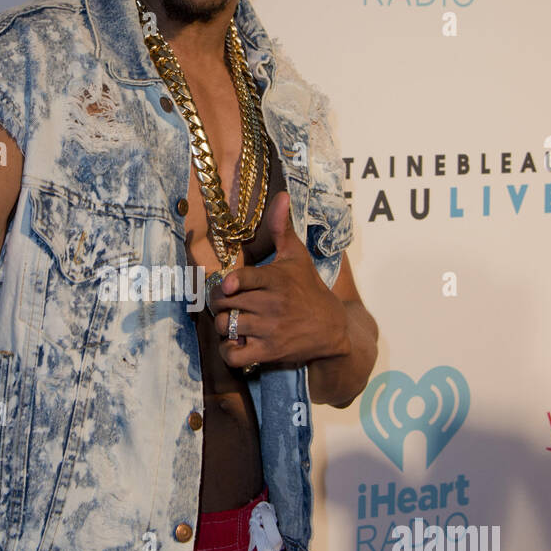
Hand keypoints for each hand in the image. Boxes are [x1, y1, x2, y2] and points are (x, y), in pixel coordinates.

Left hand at [208, 191, 350, 371]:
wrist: (332, 329)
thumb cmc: (309, 289)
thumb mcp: (297, 257)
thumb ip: (282, 228)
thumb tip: (281, 195)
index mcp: (276, 280)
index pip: (243, 280)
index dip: (229, 284)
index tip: (229, 285)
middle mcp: (272, 305)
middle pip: (225, 303)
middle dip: (219, 303)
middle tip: (225, 303)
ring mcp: (270, 329)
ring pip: (226, 326)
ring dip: (223, 325)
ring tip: (231, 321)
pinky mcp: (269, 352)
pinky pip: (235, 354)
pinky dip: (228, 351)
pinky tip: (235, 343)